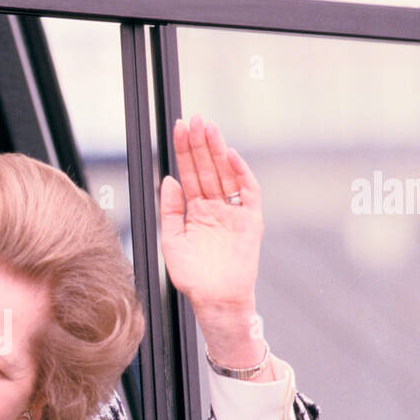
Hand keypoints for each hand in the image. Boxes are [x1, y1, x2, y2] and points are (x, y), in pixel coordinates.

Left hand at [159, 114, 261, 316]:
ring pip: (225, 174)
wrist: (215, 300)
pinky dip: (241, 173)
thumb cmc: (193, 277)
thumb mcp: (172, 241)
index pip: (189, 174)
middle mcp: (215, 208)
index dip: (185, 151)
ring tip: (209, 128)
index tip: (179, 129)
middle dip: (200, 144)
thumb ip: (170, 210)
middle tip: (194, 119)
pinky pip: (248, 192)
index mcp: (196, 211)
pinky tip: (230, 156)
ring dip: (218, 151)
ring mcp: (233, 212)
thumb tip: (169, 180)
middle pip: (207, 169)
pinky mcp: (250, 220)